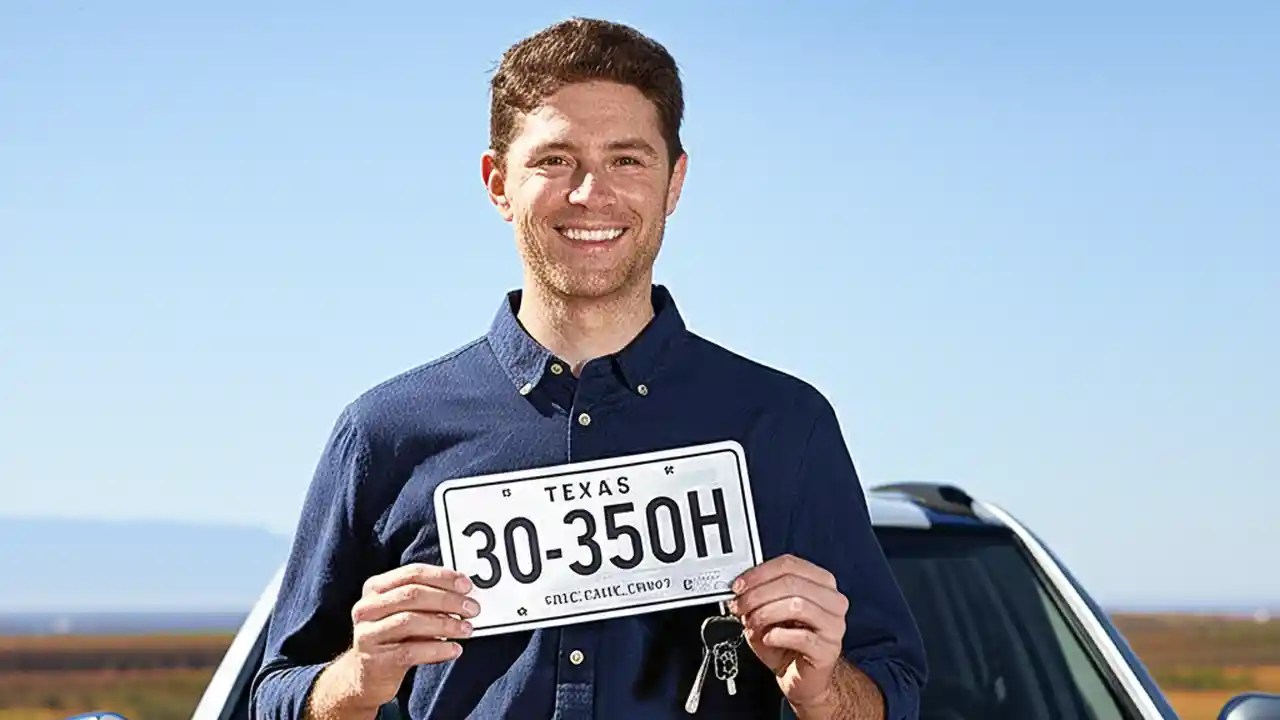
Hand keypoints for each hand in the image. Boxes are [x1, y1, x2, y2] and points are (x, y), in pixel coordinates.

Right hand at [336, 564, 478, 708]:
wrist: (367, 676)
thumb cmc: (394, 637)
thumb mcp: (404, 612)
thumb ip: (428, 598)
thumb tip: (464, 592)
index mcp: (375, 588)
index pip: (412, 573)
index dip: (442, 577)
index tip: (467, 586)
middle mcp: (367, 608)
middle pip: (412, 595)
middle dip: (448, 600)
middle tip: (472, 608)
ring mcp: (367, 634)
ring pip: (410, 621)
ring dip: (445, 624)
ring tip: (467, 629)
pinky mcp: (375, 661)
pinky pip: (411, 652)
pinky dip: (437, 649)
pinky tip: (454, 649)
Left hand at [729, 554, 847, 708]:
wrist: (801, 677)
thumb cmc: (786, 642)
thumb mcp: (769, 611)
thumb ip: (760, 594)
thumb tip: (741, 586)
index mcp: (821, 583)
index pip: (790, 564)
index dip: (759, 573)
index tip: (739, 585)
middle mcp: (833, 601)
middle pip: (792, 583)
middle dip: (758, 594)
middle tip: (740, 606)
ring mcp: (834, 625)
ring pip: (797, 605)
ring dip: (765, 614)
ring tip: (752, 624)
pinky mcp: (828, 650)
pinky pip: (801, 636)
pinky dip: (777, 636)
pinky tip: (768, 639)